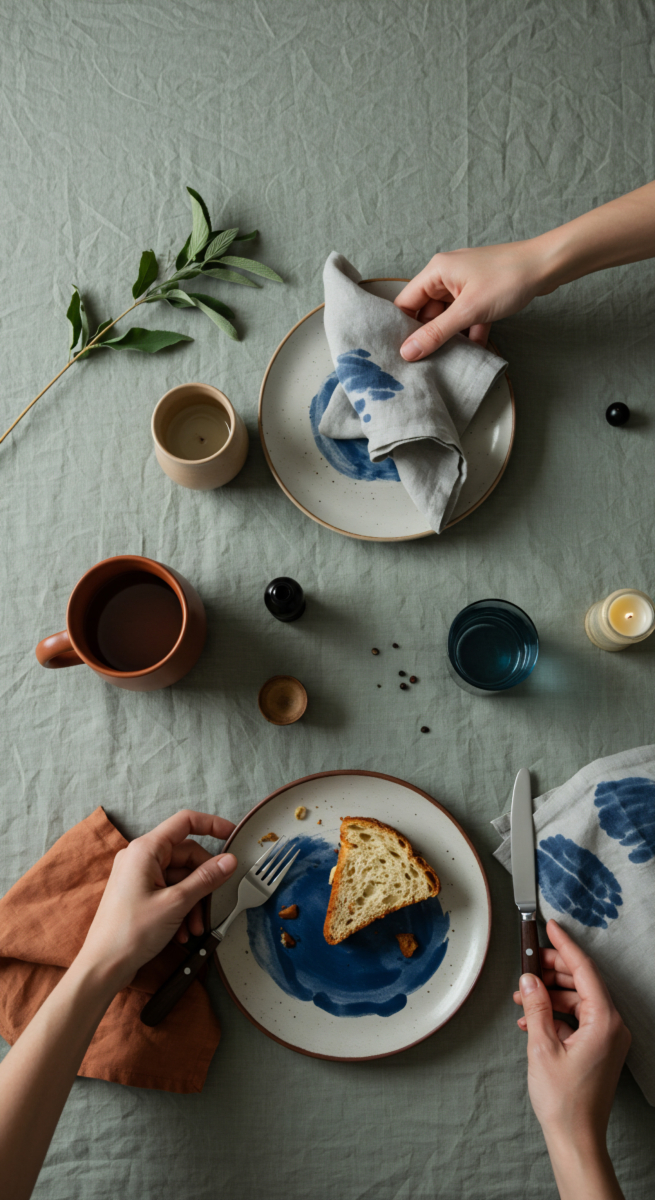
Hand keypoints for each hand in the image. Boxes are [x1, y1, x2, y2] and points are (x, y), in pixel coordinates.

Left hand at [77, 810, 236, 990]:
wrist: (103, 966)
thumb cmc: (130, 933)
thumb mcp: (176, 903)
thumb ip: (206, 878)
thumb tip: (228, 860)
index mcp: (145, 849)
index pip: (185, 822)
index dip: (212, 825)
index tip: (232, 835)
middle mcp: (140, 857)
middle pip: (186, 856)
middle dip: (203, 882)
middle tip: (214, 903)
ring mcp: (139, 876)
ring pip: (180, 877)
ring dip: (194, 901)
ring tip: (196, 927)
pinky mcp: (140, 893)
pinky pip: (170, 891)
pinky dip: (182, 909)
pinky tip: (184, 932)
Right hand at [394, 239, 550, 358]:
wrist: (547, 266)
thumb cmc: (508, 279)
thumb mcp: (468, 310)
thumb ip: (436, 332)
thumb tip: (407, 352)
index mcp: (436, 272)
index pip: (405, 303)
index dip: (400, 328)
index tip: (399, 353)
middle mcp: (446, 276)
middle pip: (426, 312)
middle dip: (429, 336)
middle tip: (426, 362)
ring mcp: (465, 285)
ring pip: (448, 317)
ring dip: (451, 337)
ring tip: (449, 359)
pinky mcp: (481, 293)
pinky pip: (467, 317)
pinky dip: (470, 332)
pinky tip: (475, 350)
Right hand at [513, 919, 629, 1198]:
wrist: (576, 1138)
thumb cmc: (564, 1101)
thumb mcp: (542, 1046)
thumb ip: (536, 1005)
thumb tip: (529, 979)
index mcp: (605, 1021)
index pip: (584, 970)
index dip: (564, 946)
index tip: (550, 928)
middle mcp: (612, 1026)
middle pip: (582, 982)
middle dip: (553, 970)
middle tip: (529, 960)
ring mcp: (608, 1038)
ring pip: (578, 1000)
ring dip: (550, 994)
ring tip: (524, 995)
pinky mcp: (599, 1049)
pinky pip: (578, 1018)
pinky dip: (556, 1014)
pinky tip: (532, 1019)